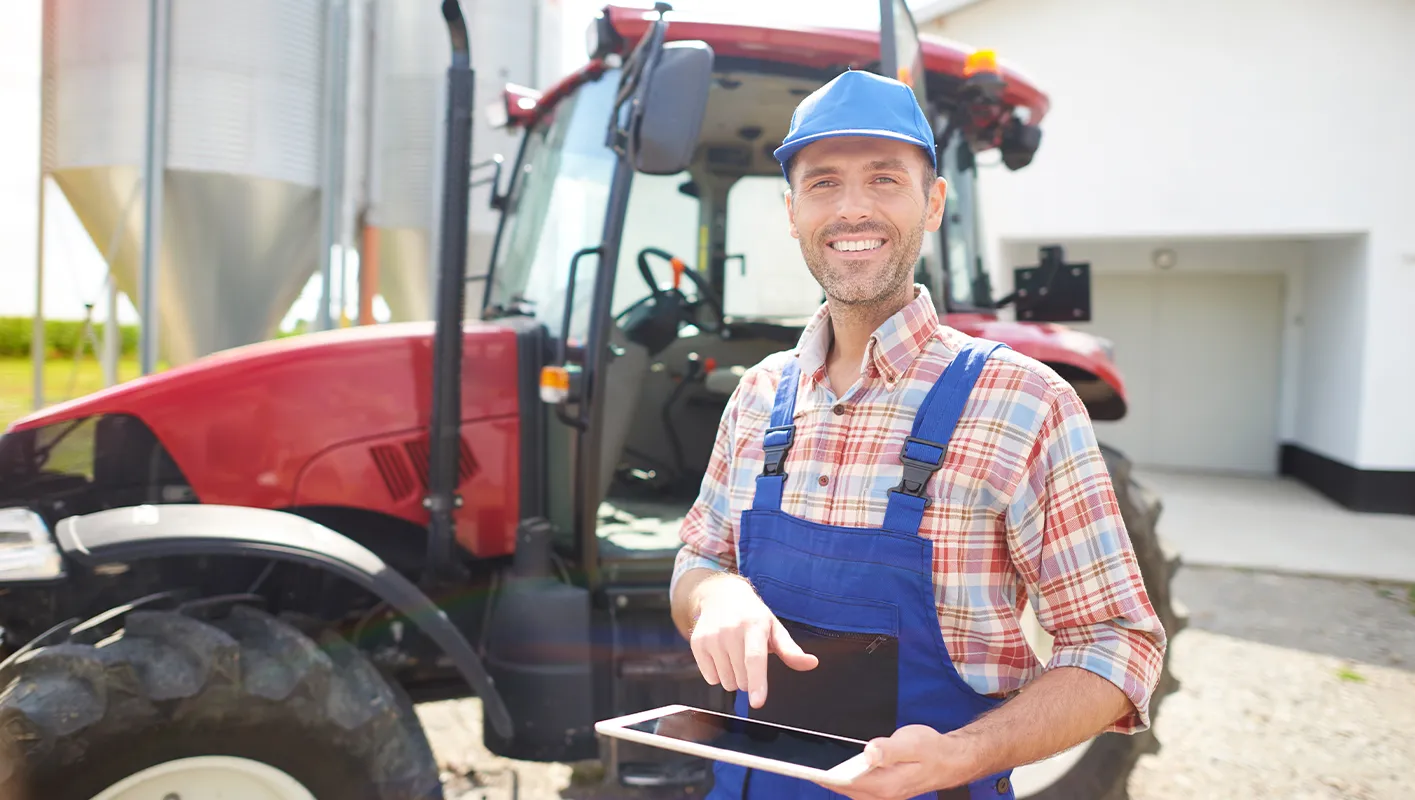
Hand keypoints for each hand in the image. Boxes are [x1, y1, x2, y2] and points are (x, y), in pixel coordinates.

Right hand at [688, 574, 817, 707]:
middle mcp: (731, 630)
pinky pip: (711, 678)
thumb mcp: (774, 628)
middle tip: (748, 658)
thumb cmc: (752, 615)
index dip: (758, 682)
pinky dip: (718, 674)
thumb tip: (811, 663)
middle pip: (742, 678)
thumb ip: (791, 650)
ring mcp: (712, 637)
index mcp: (755, 625)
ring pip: (726, 682)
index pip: (755, 659)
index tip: (758, 702)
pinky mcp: (697, 643)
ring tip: (734, 655)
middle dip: (749, 678)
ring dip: (733, 677)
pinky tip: (721, 655)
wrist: (721, 595)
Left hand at [820, 725, 978, 799]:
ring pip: (850, 789)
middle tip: (805, 763)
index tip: (808, 769)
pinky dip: (846, 778)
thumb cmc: (932, 751)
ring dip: (835, 778)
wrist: (950, 760)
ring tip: (816, 764)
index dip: (826, 777)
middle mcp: (882, 795)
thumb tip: (869, 752)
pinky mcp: (883, 790)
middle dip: (826, 777)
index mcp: (886, 785)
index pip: (847, 784)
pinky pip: (858, 787)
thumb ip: (889, 749)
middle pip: (845, 789)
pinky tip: (839, 767)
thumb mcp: (912, 743)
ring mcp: (883, 795)